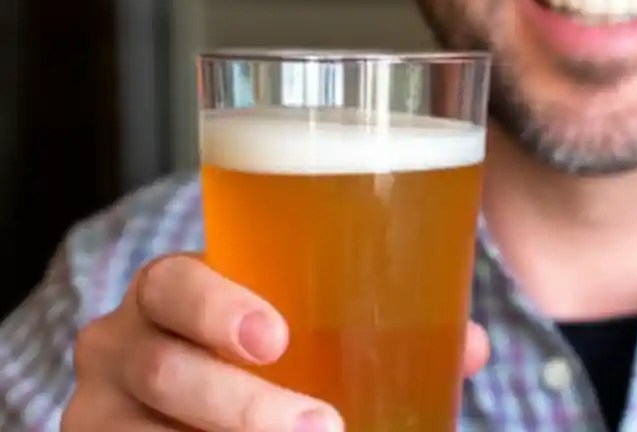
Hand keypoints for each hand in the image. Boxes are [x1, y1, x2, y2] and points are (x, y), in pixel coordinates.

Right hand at [63, 254, 490, 430]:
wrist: (196, 406)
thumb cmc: (260, 354)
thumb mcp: (302, 334)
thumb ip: (377, 331)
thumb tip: (471, 347)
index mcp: (169, 295)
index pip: (171, 283)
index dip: (214, 305)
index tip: (276, 338)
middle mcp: (120, 346)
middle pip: (162, 369)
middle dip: (241, 405)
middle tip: (323, 427)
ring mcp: (101, 412)